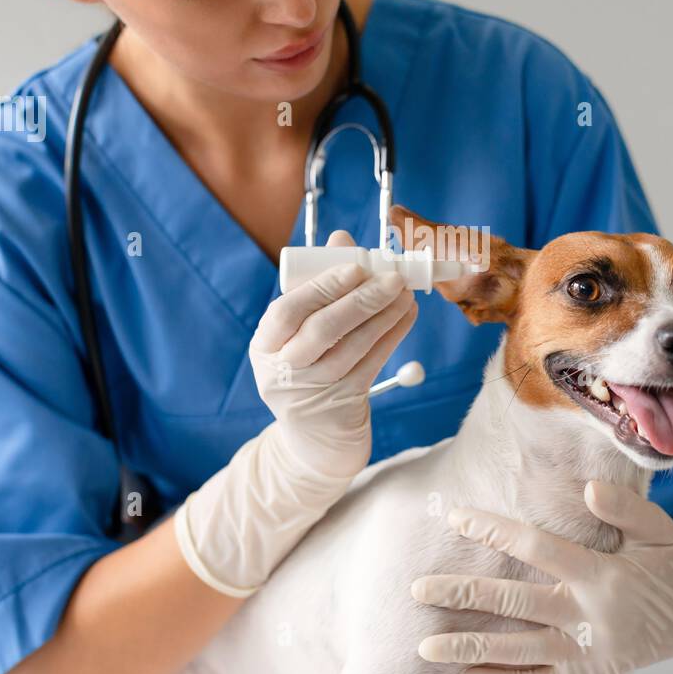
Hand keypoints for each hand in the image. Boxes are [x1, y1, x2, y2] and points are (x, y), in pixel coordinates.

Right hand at [249, 229, 417, 478]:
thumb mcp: (301, 332)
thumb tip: (342, 238)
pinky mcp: (342, 404)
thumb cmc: (308, 365)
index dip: (322, 287)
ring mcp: (313, 392)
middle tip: (393, 278)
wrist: (316, 434)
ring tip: (407, 294)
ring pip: (352, 348)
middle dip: (361, 300)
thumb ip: (318, 285)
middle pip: (322, 330)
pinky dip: (391, 337)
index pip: (287, 312)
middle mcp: (283, 370)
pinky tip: (406, 316)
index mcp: (265, 345)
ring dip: (384, 316)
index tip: (356, 267)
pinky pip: (371, 364)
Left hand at [410, 481, 672, 673]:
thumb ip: (626, 508)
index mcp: (603, 575)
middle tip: (418, 590)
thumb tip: (589, 488)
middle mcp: (590, 615)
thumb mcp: (661, 531)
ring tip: (426, 646)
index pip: (538, 548)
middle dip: (464, 597)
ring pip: (518, 650)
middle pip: (516, 605)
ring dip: (469, 649)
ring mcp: (585, 651)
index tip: (456, 516)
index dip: (494, 531)